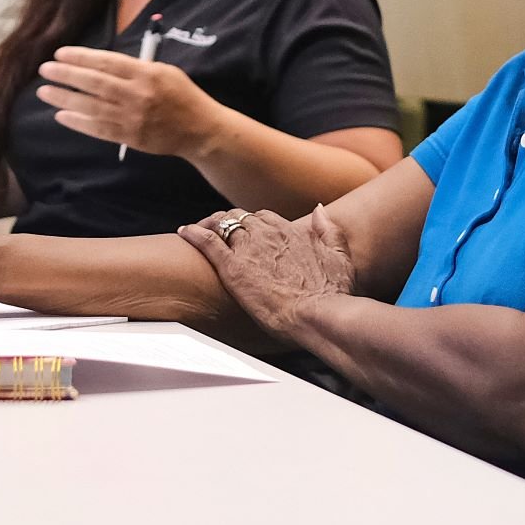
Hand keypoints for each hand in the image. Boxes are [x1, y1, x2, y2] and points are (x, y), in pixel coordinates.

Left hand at [35, 47, 222, 158]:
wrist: (199, 130)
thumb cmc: (182, 95)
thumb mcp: (164, 71)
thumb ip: (135, 68)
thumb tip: (101, 63)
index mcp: (147, 74)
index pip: (107, 62)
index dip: (82, 57)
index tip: (61, 53)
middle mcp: (138, 95)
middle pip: (95, 83)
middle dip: (67, 75)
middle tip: (45, 70)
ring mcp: (132, 118)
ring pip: (92, 107)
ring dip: (65, 98)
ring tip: (44, 91)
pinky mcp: (130, 137)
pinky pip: (98, 128)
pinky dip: (78, 122)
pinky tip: (61, 115)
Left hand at [177, 206, 355, 334]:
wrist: (319, 315)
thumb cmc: (332, 293)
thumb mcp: (339, 256)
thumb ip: (329, 230)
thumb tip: (319, 209)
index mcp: (290, 231)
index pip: (265, 217)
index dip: (256, 224)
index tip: (251, 232)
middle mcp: (268, 234)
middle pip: (242, 218)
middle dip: (232, 223)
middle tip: (223, 232)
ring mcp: (248, 249)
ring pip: (223, 225)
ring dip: (212, 225)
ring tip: (202, 230)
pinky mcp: (232, 268)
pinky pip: (207, 242)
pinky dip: (194, 234)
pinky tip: (185, 231)